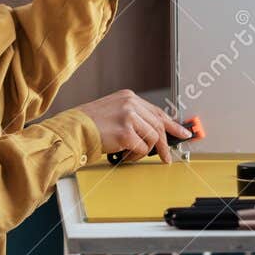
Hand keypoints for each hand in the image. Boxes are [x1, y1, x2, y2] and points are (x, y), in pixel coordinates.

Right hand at [76, 89, 190, 163]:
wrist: (72, 129)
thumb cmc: (87, 124)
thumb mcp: (112, 112)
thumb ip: (131, 117)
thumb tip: (151, 132)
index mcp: (128, 97)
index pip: (157, 111)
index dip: (172, 124)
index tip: (183, 132)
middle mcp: (130, 104)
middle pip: (158, 125)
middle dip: (164, 144)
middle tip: (166, 157)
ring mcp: (128, 117)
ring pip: (152, 137)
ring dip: (144, 151)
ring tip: (132, 154)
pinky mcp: (125, 132)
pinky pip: (141, 148)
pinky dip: (135, 156)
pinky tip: (125, 155)